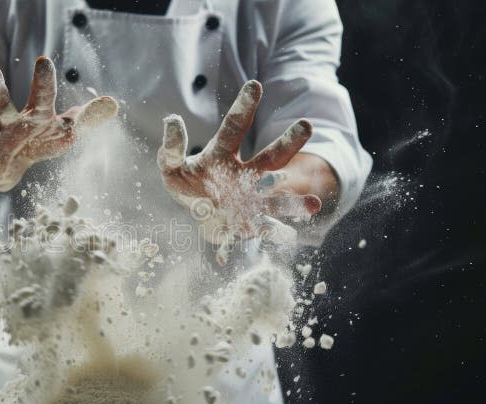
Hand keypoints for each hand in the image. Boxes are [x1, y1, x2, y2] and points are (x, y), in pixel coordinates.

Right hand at [0, 57, 117, 191]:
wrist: (9, 165)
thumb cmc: (38, 140)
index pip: (40, 96)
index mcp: (32, 115)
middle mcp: (7, 124)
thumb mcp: (64, 131)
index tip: (43, 61)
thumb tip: (113, 103)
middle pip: (0, 102)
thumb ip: (86, 118)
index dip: (43, 80)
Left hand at [157, 81, 323, 258]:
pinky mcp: (251, 224)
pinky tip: (290, 236)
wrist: (203, 217)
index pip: (234, 128)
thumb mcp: (173, 167)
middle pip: (269, 157)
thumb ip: (172, 148)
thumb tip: (172, 119)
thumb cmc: (188, 185)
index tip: (255, 86)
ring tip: (314, 205)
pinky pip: (265, 228)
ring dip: (293, 202)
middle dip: (287, 143)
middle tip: (307, 126)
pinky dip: (276, 234)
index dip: (243, 107)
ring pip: (276, 197)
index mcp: (223, 155)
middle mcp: (245, 174)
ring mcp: (252, 199)